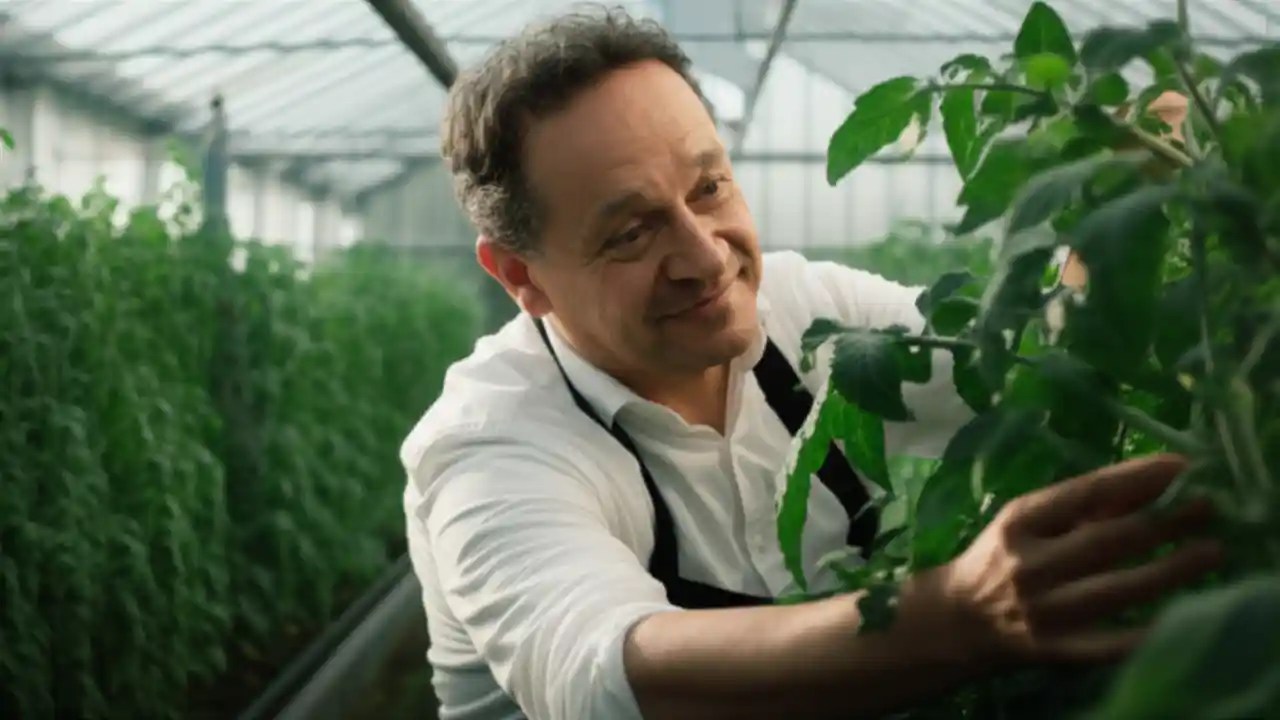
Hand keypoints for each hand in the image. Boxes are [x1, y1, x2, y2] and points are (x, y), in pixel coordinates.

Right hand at [940, 453, 1221, 665]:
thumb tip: (1150, 483)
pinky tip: (1183, 613)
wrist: (959, 620)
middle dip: (1164, 522)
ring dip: (1170, 569)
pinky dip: (1148, 631)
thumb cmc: (1000, 559)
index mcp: (1018, 523)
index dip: (1135, 478)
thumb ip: (1082, 506)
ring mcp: (1043, 611)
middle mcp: (1028, 566)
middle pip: (1107, 541)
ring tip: (1211, 551)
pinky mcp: (1057, 651)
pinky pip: (1111, 643)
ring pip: (1117, 589)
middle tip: (1209, 507)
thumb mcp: (1027, 522)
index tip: (1181, 466)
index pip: (1083, 494)